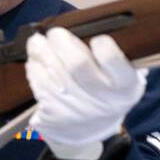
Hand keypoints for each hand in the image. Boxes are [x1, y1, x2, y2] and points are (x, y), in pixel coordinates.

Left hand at [25, 28, 145, 159]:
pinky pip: (38, 85)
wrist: (89, 131)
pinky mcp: (54, 114)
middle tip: (56, 33)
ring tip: (39, 43)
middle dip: (61, 42)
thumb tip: (98, 28)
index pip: (115, 63)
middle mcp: (103, 99)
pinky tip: (36, 62)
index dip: (104, 46)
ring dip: (40, 52)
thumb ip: (118, 58)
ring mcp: (77, 109)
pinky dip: (34, 69)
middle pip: (76, 63)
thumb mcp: (125, 79)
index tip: (97, 38)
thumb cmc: (107, 94)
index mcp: (125, 87)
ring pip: (51, 72)